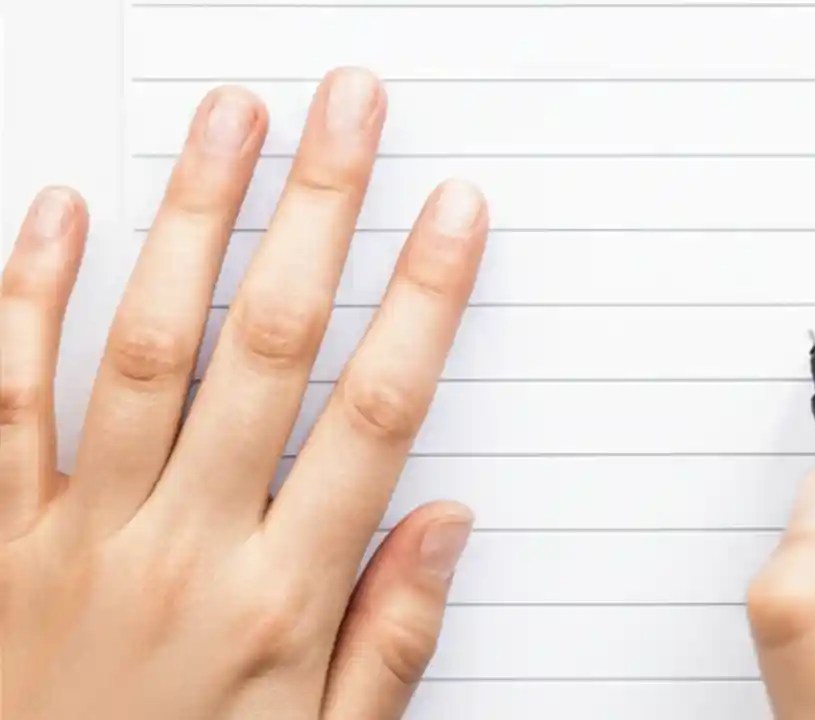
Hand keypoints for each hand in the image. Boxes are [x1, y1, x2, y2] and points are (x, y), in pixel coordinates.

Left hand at [1, 68, 487, 718]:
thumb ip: (394, 637)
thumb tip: (448, 526)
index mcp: (279, 601)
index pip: (376, 418)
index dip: (422, 304)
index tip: (450, 221)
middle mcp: (182, 550)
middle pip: (269, 347)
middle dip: (319, 213)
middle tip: (349, 115)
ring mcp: (80, 535)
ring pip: (146, 346)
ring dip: (195, 220)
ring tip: (234, 125)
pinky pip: (5, 401)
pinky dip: (27, 299)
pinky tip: (63, 215)